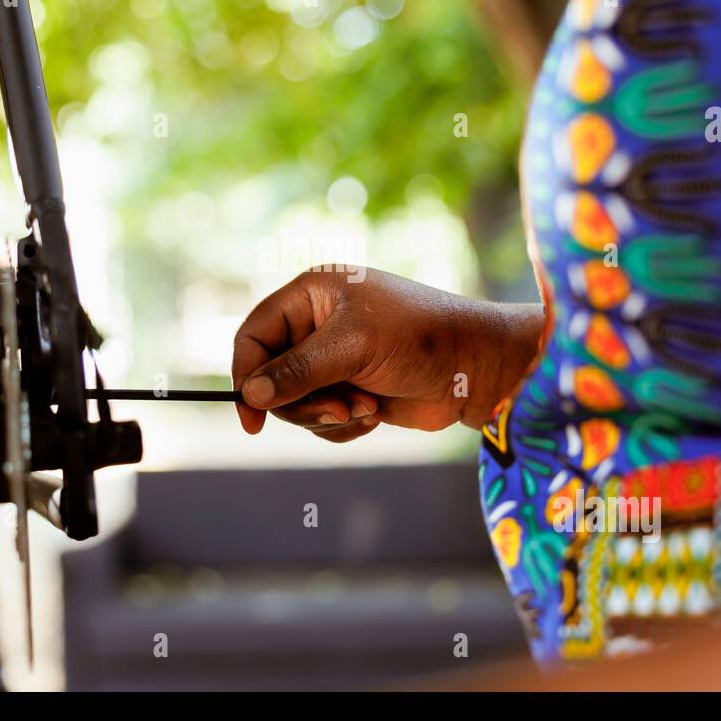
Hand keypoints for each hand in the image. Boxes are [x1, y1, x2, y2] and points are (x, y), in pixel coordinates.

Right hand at [231, 267, 543, 441]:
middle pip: (271, 377)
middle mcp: (316, 325)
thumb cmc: (418, 338)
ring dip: (327, 415)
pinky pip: (321, 420)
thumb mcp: (353, 347)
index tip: (251, 417)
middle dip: (302, 402)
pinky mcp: (349, 390)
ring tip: (365, 407)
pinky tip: (374, 414)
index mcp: (310, 296)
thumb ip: (297, 370)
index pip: (254, 335)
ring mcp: (333, 361)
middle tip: (337, 409)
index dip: (246, 374)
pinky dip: (343, 425)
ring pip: (295, 404)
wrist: (475, 368)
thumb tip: (250, 393)